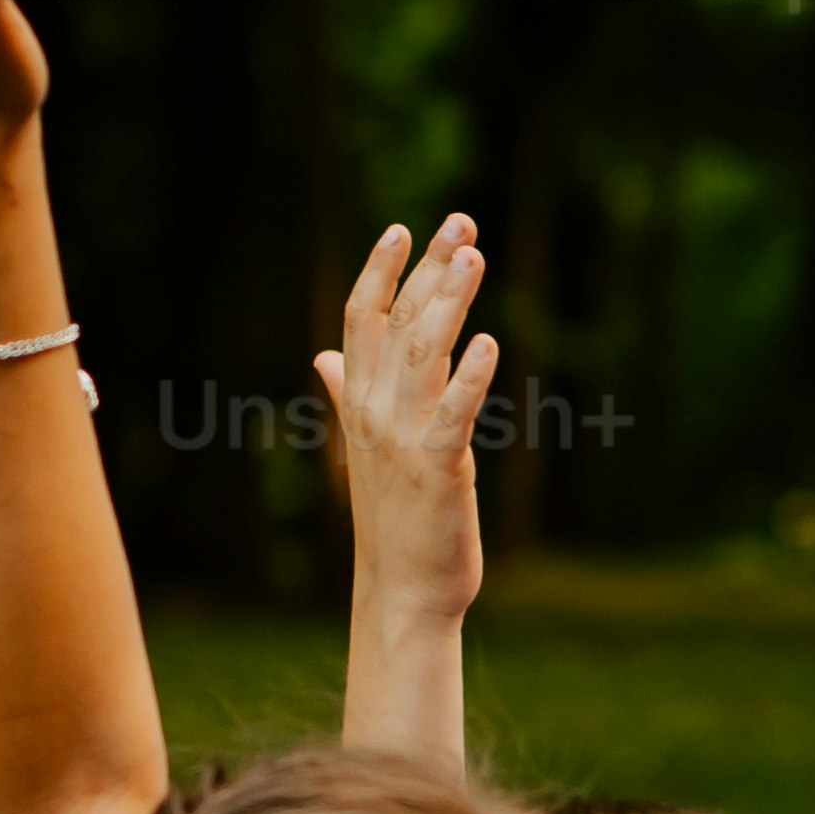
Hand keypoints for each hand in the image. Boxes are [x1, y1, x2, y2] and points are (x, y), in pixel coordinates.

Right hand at [320, 214, 495, 635]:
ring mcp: (402, 441)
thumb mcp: (367, 446)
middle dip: (429, 269)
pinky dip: (469, 377)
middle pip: (398, 323)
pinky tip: (490, 344)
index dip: (380, 273)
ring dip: (449, 302)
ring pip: (424, 354)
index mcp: (358, 404)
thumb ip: (348, 392)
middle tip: (461, 221)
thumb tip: (324, 354)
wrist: (403, 591)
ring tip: (473, 257)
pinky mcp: (437, 469)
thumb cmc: (395, 518)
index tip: (403, 229)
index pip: (362, 322)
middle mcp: (374, 414)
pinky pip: (453, 414)